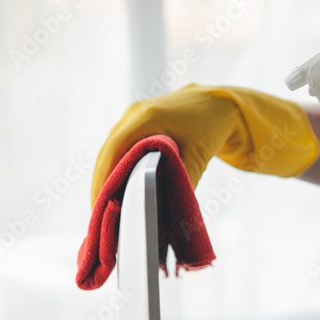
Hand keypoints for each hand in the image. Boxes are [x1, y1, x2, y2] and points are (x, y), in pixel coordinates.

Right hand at [91, 83, 318, 205]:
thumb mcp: (197, 156)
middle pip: (107, 152)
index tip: (99, 205)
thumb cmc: (211, 127)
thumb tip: (169, 215)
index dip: (103, 179)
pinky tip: (116, 188)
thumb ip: (181, 182)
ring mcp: (134, 116)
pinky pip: (120, 147)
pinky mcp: (138, 123)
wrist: (221, 105)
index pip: (114, 150)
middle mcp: (135, 113)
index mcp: (146, 116)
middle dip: (101, 184)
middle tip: (98, 215)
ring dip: (106, 176)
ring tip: (104, 206)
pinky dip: (116, 167)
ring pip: (111, 150)